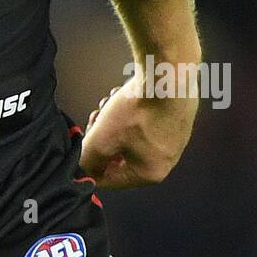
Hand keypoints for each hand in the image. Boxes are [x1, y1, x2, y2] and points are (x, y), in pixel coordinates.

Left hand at [79, 65, 197, 189]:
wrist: (168, 76)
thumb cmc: (138, 112)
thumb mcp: (102, 139)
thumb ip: (87, 159)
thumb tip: (80, 168)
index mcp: (151, 173)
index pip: (111, 179)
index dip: (90, 163)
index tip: (81, 146)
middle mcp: (166, 160)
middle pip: (120, 155)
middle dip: (102, 137)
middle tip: (95, 119)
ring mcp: (174, 138)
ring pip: (129, 136)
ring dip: (113, 123)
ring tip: (108, 104)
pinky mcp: (175, 118)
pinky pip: (144, 123)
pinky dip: (129, 113)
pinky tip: (122, 97)